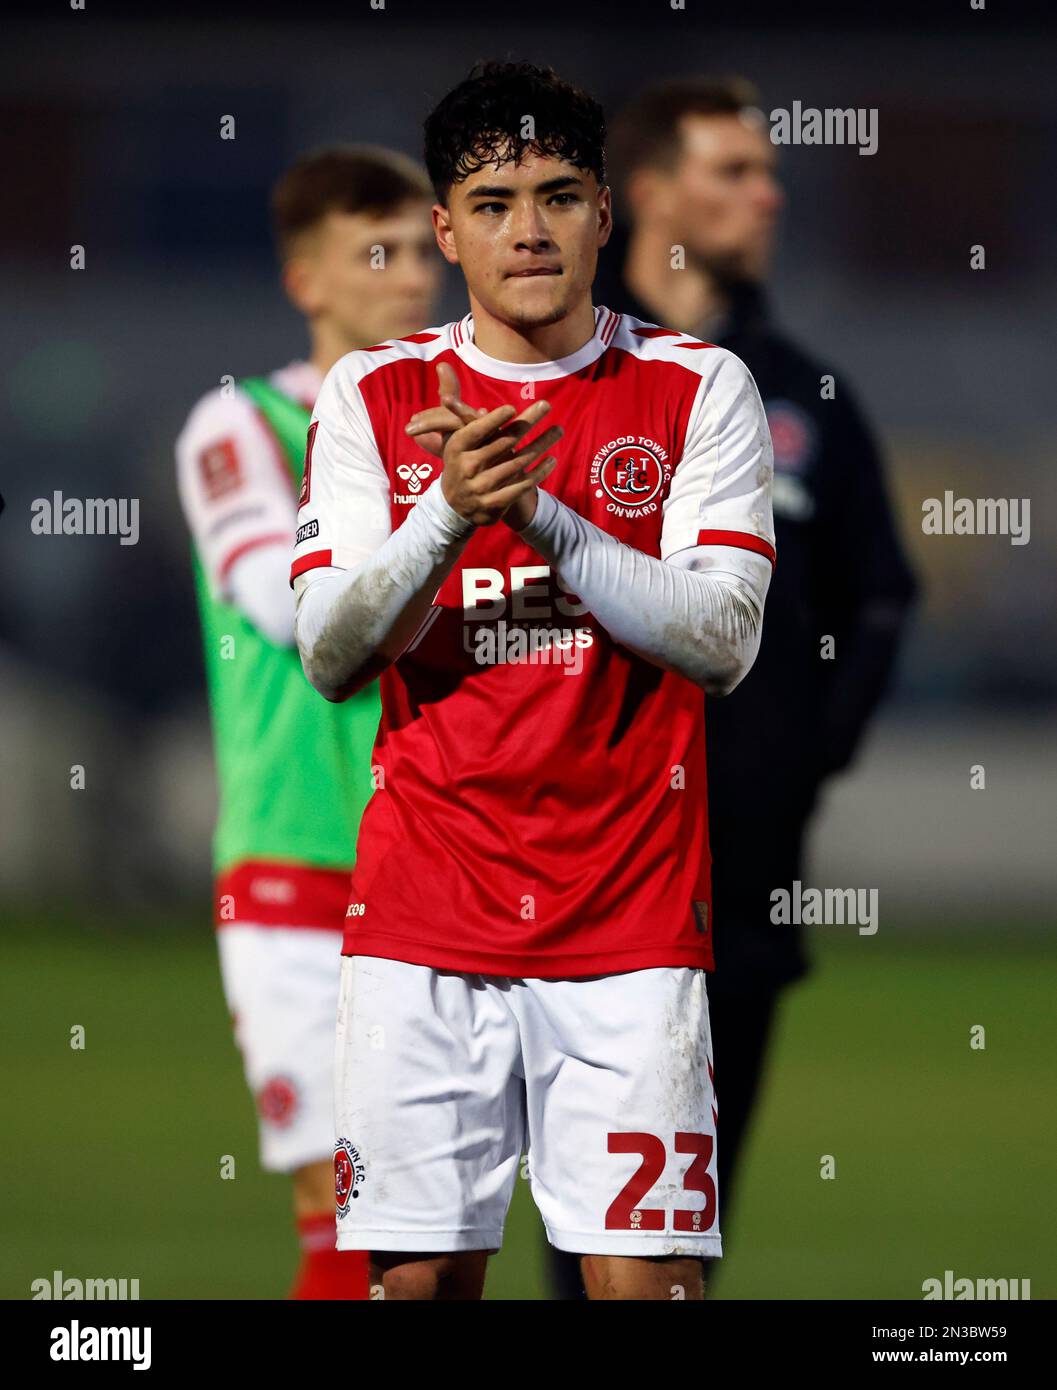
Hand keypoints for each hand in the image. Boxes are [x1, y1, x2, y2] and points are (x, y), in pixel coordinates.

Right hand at [406, 362, 561, 527]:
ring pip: (518, 463)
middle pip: (504, 442)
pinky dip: (539, 472)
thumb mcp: (451, 434)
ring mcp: (481, 486)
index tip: (512, 408)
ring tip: (558, 430)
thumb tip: (445, 366)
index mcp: (457, 447)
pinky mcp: (495, 503)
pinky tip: (552, 459)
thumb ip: (452, 402)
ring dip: (542, 445)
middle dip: (528, 422)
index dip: (493, 420)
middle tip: (546, 405)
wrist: (454, 506)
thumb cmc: (457, 461)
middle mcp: (468, 466)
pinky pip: (522, 485)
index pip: (476, 430)